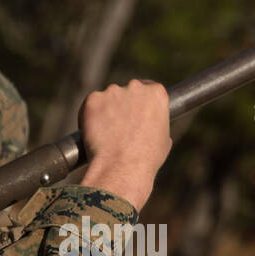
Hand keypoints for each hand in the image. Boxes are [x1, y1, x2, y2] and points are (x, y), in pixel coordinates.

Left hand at [78, 79, 170, 211]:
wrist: (122, 168)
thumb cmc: (146, 159)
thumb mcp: (163, 140)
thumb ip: (157, 124)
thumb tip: (151, 127)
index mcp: (156, 93)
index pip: (149, 88)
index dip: (142, 102)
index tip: (137, 112)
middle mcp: (135, 87)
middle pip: (128, 91)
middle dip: (124, 105)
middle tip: (121, 126)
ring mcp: (112, 91)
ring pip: (108, 98)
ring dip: (107, 110)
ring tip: (107, 134)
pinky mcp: (93, 100)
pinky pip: (91, 105)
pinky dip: (91, 115)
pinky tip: (95, 133)